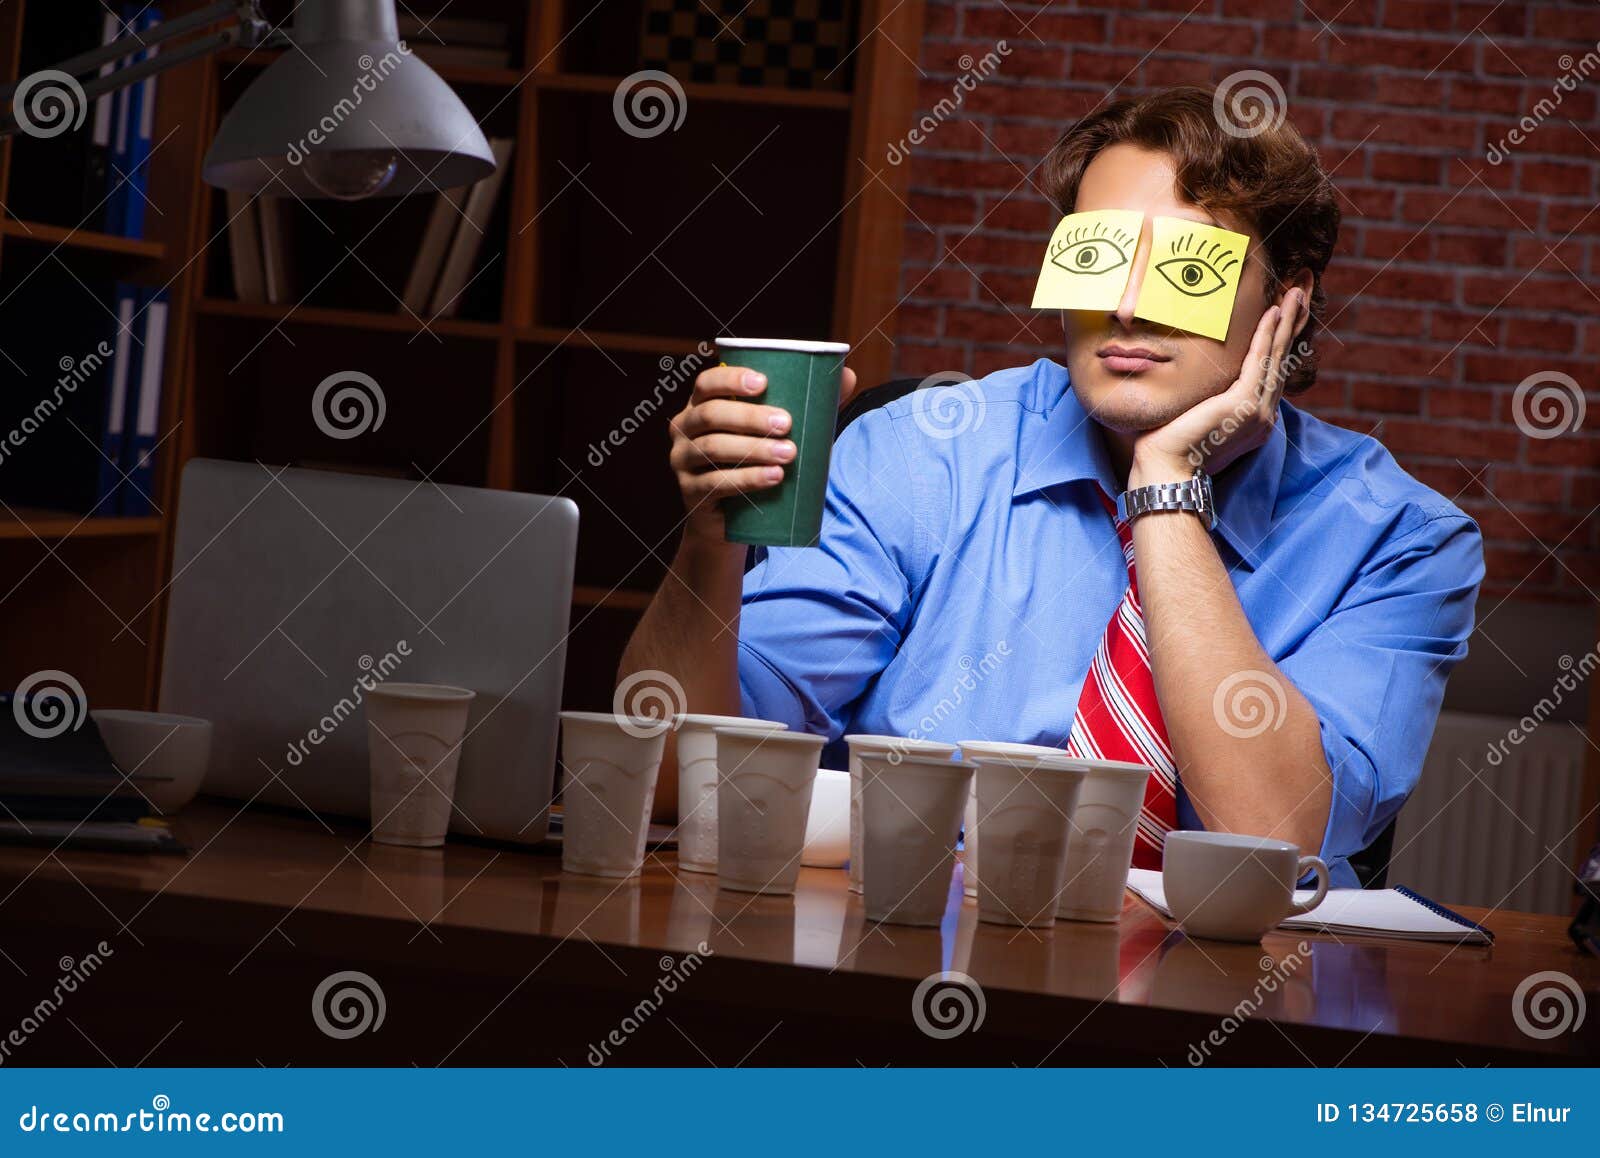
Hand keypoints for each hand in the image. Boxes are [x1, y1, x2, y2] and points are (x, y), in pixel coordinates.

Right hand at [669, 363, 858, 541]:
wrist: (731, 520)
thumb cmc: (756, 463)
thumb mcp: (776, 433)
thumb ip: (807, 405)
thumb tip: (848, 376)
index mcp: (701, 405)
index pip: (706, 383)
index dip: (730, 379)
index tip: (764, 382)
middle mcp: (683, 429)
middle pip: (711, 415)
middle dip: (750, 418)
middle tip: (787, 424)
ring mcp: (682, 462)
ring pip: (714, 449)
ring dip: (754, 449)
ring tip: (789, 454)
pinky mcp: (691, 493)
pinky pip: (716, 484)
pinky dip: (748, 479)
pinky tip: (774, 478)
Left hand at [1129, 289, 1304, 487]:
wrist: (1165, 472)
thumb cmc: (1168, 448)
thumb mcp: (1193, 418)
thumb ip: (1204, 400)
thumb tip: (1194, 383)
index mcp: (1252, 421)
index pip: (1270, 374)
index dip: (1279, 343)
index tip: (1284, 317)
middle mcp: (1262, 417)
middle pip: (1280, 361)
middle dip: (1291, 325)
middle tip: (1301, 293)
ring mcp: (1257, 412)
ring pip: (1276, 357)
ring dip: (1286, 322)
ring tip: (1295, 293)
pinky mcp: (1245, 405)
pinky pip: (1260, 361)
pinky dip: (1266, 334)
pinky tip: (1272, 312)